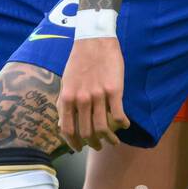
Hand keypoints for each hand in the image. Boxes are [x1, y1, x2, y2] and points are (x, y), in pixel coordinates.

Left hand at [58, 36, 128, 150]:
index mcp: (67, 97)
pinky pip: (119, 114)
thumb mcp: (66, 82)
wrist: (94, 40)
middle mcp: (82, 99)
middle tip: (98, 146)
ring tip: (113, 141)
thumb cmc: (79, 60)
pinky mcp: (114, 90)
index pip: (67, 129)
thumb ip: (64, 102)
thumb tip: (62, 122)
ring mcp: (98, 95)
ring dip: (110, 139)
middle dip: (93, 144)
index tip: (78, 148)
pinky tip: (126, 124)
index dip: (73, 143)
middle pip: (87, 133)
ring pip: (104, 128)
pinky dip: (123, 124)